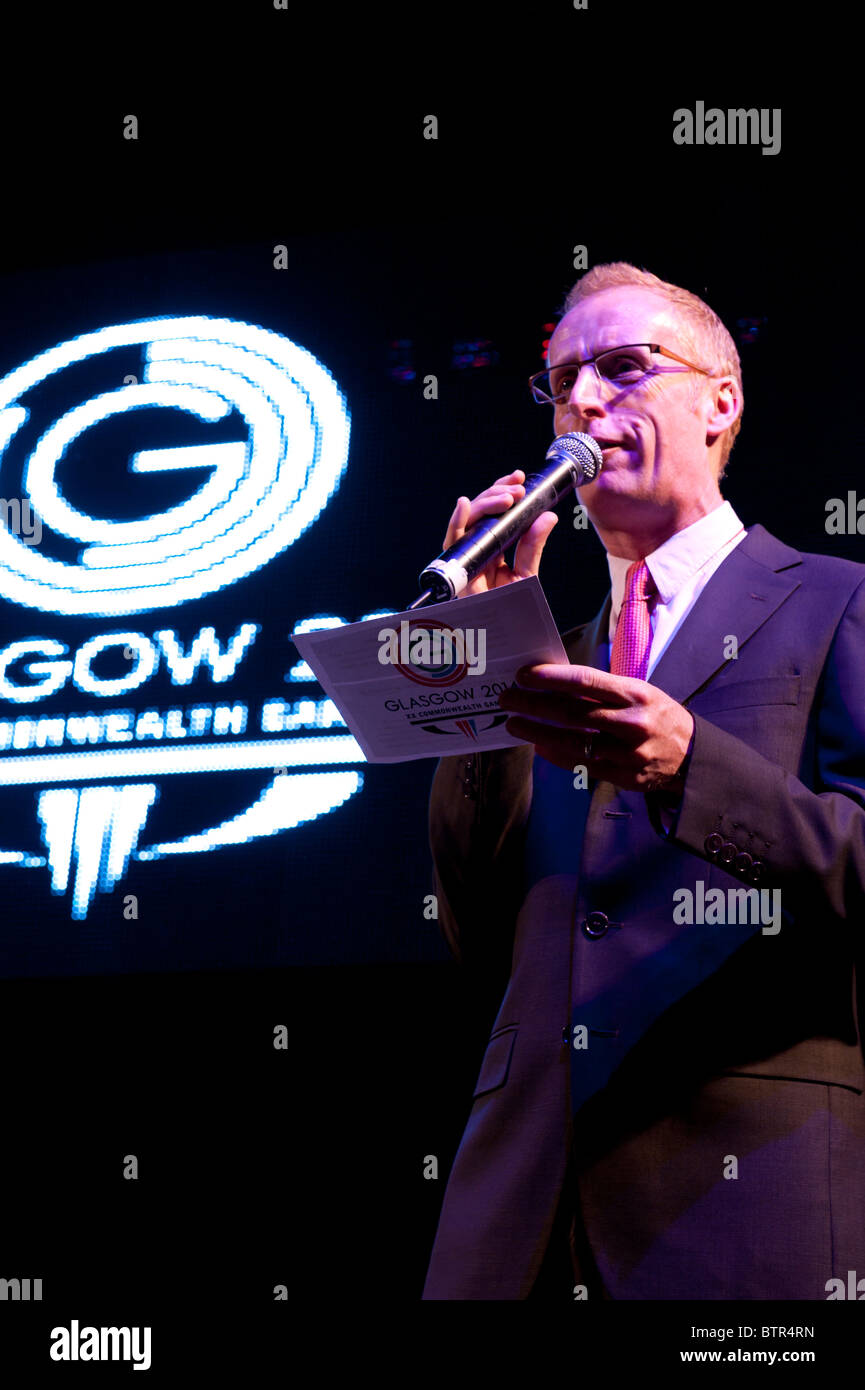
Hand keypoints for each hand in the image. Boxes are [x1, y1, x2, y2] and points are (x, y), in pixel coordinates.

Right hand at [443, 470, 557, 597]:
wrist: (504, 638)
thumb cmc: (511, 609)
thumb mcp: (526, 573)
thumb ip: (533, 545)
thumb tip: (549, 515)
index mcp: (492, 547)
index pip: (494, 512)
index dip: (502, 490)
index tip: (520, 478)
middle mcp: (476, 549)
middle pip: (480, 513)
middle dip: (497, 494)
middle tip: (517, 491)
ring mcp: (465, 558)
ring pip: (467, 522)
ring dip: (484, 504)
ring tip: (506, 498)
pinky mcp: (456, 571)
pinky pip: (450, 544)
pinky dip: (456, 523)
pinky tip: (464, 505)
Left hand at [498, 663, 694, 794]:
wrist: (692, 755)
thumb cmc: (657, 715)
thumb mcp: (639, 692)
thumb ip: (602, 690)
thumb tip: (555, 685)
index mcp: (635, 694)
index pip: (585, 682)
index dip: (550, 678)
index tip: (523, 674)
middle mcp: (632, 722)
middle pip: (572, 713)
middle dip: (534, 705)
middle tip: (507, 699)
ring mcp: (628, 752)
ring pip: (573, 742)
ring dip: (537, 732)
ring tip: (514, 724)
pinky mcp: (624, 775)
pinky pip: (583, 764)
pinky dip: (557, 755)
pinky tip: (539, 746)